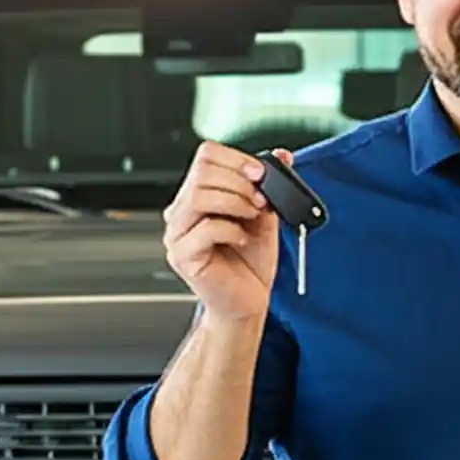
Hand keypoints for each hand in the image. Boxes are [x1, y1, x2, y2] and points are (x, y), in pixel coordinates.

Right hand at [163, 142, 292, 321]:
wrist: (246, 303)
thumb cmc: (250, 264)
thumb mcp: (264, 216)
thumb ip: (268, 186)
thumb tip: (282, 156)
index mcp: (196, 197)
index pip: (205, 157)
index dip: (235, 159)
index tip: (260, 173)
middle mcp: (181, 213)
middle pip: (201, 173)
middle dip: (239, 181)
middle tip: (260, 199)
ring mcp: (178, 235)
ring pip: (199, 196)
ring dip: (235, 201)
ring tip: (253, 216)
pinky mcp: (183, 256)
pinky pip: (206, 229)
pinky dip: (232, 229)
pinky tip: (242, 239)